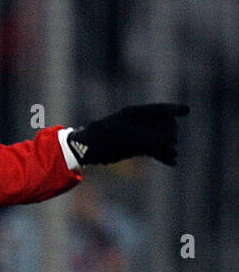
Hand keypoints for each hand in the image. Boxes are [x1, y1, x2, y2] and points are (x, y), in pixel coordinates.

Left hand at [68, 104, 188, 166]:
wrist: (85, 150)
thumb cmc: (101, 139)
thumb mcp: (124, 138)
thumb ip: (146, 140)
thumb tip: (166, 145)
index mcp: (133, 114)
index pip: (158, 110)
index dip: (173, 110)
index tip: (187, 111)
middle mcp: (137, 122)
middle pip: (161, 125)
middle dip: (169, 135)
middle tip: (171, 145)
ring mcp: (136, 134)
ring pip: (158, 139)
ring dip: (166, 148)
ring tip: (173, 156)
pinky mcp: (133, 147)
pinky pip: (152, 149)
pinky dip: (160, 155)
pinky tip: (171, 162)